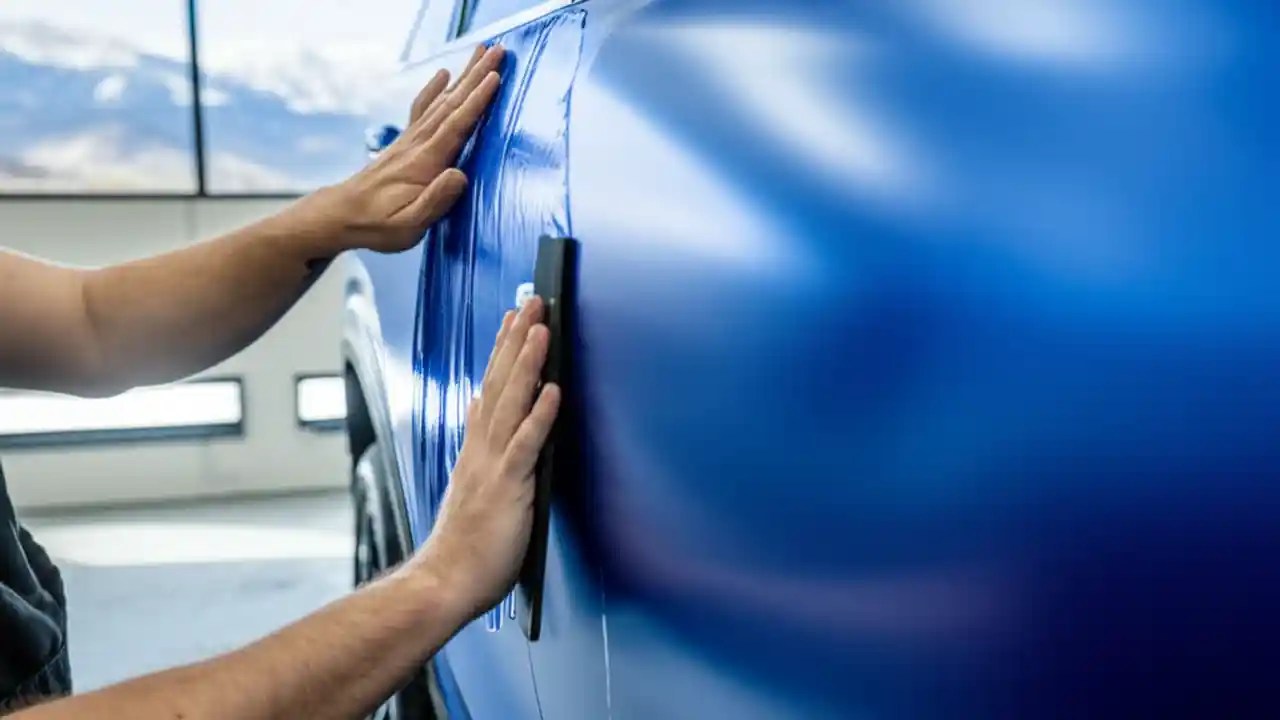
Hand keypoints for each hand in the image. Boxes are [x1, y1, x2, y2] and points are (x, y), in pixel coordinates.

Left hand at [321, 45, 505, 252]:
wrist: (341, 215)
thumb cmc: (378, 224)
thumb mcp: (409, 225)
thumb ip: (435, 200)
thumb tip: (459, 175)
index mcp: (424, 163)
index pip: (455, 126)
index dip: (476, 102)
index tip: (494, 78)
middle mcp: (418, 144)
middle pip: (452, 104)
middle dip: (477, 76)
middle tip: (498, 51)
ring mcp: (410, 140)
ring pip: (442, 101)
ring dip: (464, 76)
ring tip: (481, 53)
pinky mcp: (406, 143)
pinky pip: (423, 108)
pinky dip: (435, 90)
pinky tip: (444, 75)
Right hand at [415, 298, 561, 618]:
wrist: (445, 582)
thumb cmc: (464, 546)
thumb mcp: (473, 488)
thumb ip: (479, 449)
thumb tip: (479, 412)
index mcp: (476, 449)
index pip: (490, 388)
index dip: (503, 352)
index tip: (513, 319)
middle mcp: (482, 449)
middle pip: (500, 382)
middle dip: (517, 340)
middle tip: (532, 302)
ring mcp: (493, 465)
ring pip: (511, 403)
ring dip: (528, 363)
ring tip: (542, 328)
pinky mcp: (508, 487)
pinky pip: (527, 445)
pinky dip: (540, 415)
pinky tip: (554, 389)